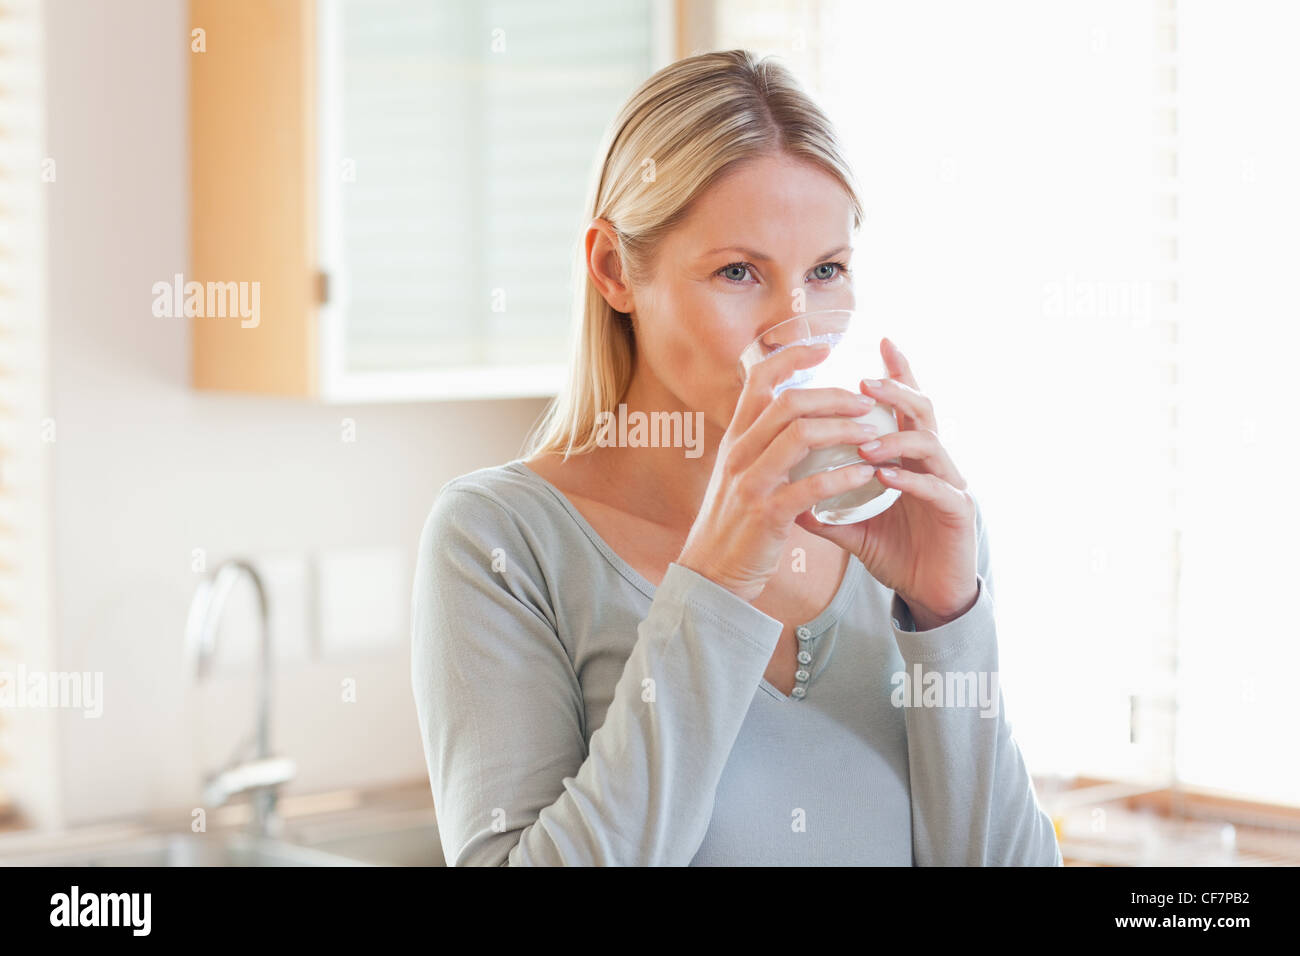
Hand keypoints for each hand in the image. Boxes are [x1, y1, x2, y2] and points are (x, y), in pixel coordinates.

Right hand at [677, 341, 882, 603]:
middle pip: (787, 402)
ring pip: (800, 436)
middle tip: (867, 400)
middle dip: (833, 395)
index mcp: (734, 439)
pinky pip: (810, 486)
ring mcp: (750, 483)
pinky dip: (843, 476)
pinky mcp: (766, 514)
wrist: (710, 574)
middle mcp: (738, 453)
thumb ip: (760, 446)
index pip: (758, 380)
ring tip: (873, 432)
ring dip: (843, 429)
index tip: (824, 348)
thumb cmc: (734, 524)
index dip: (790, 358)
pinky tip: (866, 474)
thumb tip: (791, 419)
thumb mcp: (738, 475)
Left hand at [794, 337, 977, 629]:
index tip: (880, 341)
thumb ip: (824, 510)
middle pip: (923, 411)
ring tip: (864, 441)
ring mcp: (951, 485)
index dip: (897, 373)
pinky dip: (908, 478)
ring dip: (895, 438)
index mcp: (911, 458)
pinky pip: (936, 488)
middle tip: (864, 382)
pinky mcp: (959, 512)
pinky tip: (884, 475)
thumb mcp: (853, 529)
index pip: (905, 407)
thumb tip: (784, 497)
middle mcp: (935, 464)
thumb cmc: (897, 554)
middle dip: (895, 391)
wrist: (929, 596)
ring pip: (930, 444)